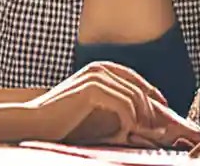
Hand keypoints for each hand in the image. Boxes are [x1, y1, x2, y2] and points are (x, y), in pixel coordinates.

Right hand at [29, 61, 199, 146]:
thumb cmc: (63, 119)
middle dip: (151, 108)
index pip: (135, 79)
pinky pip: (122, 105)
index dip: (151, 93)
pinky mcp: (92, 89)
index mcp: (100, 68)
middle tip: (159, 127)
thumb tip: (141, 114)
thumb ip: (114, 104)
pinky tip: (129, 132)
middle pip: (138, 87)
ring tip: (145, 132)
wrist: (36, 122)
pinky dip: (130, 120)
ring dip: (142, 117)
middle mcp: (99, 68)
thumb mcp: (93, 108)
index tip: (162, 109)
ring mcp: (96, 76)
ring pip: (133, 97)